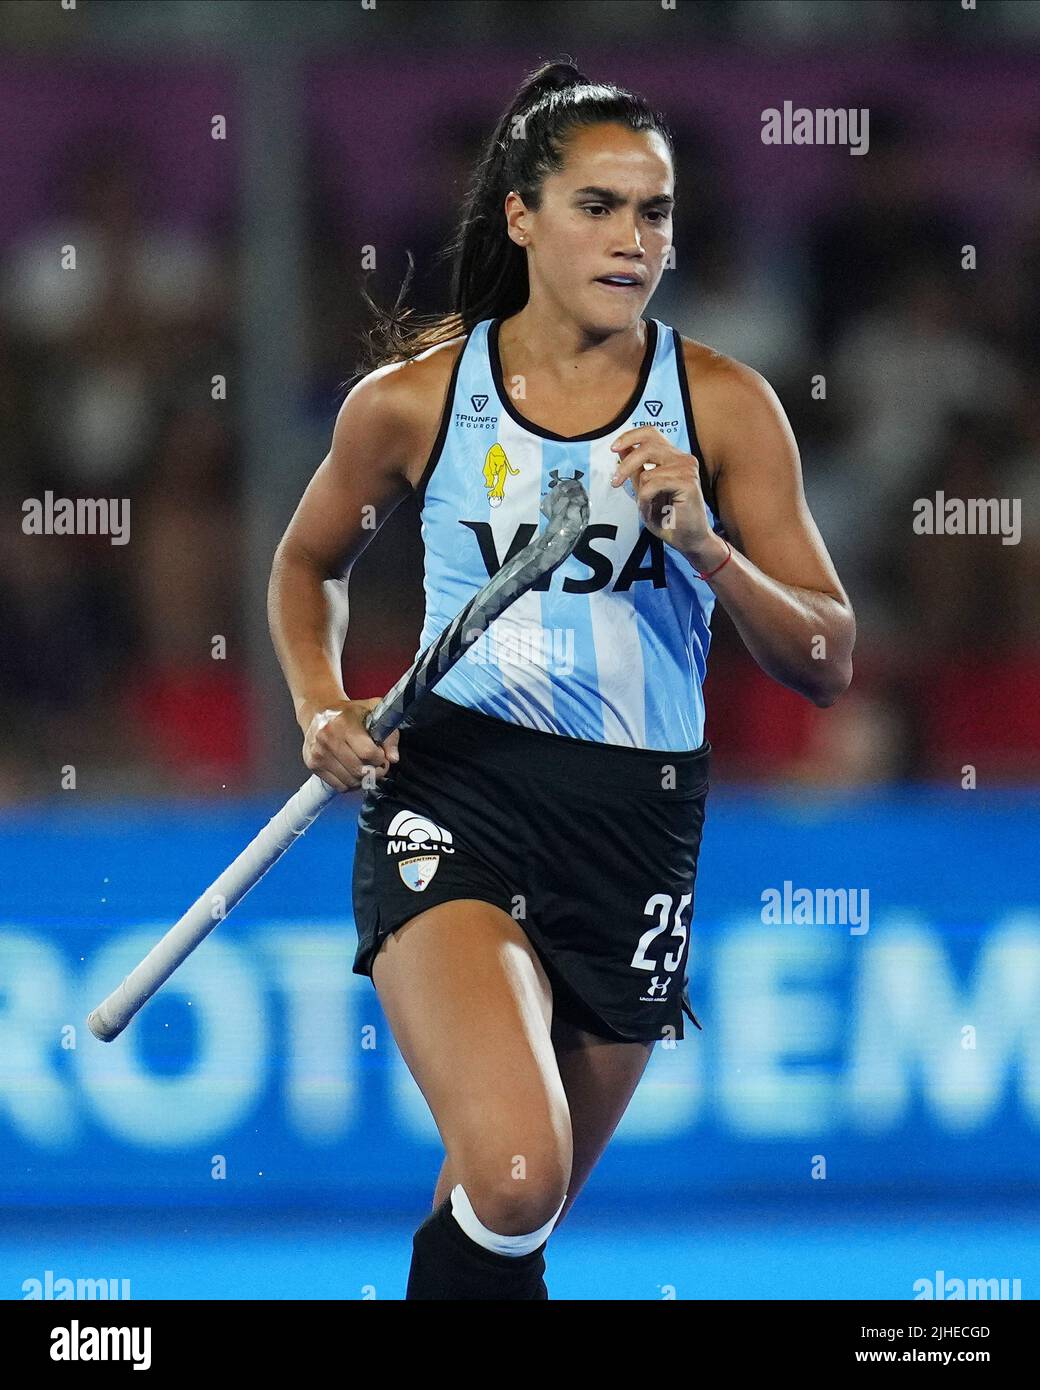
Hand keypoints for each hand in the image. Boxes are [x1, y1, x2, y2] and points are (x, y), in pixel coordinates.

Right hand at [299, 697, 400, 792]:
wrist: (318, 712)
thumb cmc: (348, 713)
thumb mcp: (373, 712)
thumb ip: (389, 735)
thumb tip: (393, 758)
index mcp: (343, 723)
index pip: (367, 753)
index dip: (380, 758)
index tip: (381, 756)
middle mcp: (328, 738)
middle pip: (359, 770)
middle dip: (374, 771)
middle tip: (377, 765)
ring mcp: (318, 753)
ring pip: (350, 782)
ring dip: (363, 779)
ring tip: (365, 768)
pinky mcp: (313, 764)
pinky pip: (339, 786)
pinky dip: (350, 784)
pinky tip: (352, 772)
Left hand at [609, 426, 720, 567]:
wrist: (688, 539)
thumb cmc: (669, 518)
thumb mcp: (645, 491)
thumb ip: (636, 470)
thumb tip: (621, 449)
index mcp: (673, 457)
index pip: (650, 433)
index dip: (630, 436)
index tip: (613, 448)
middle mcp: (682, 459)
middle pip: (646, 446)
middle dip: (626, 465)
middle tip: (615, 482)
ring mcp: (687, 469)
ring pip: (648, 472)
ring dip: (641, 493)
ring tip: (648, 506)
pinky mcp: (688, 482)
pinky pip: (653, 485)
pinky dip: (646, 499)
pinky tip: (655, 509)